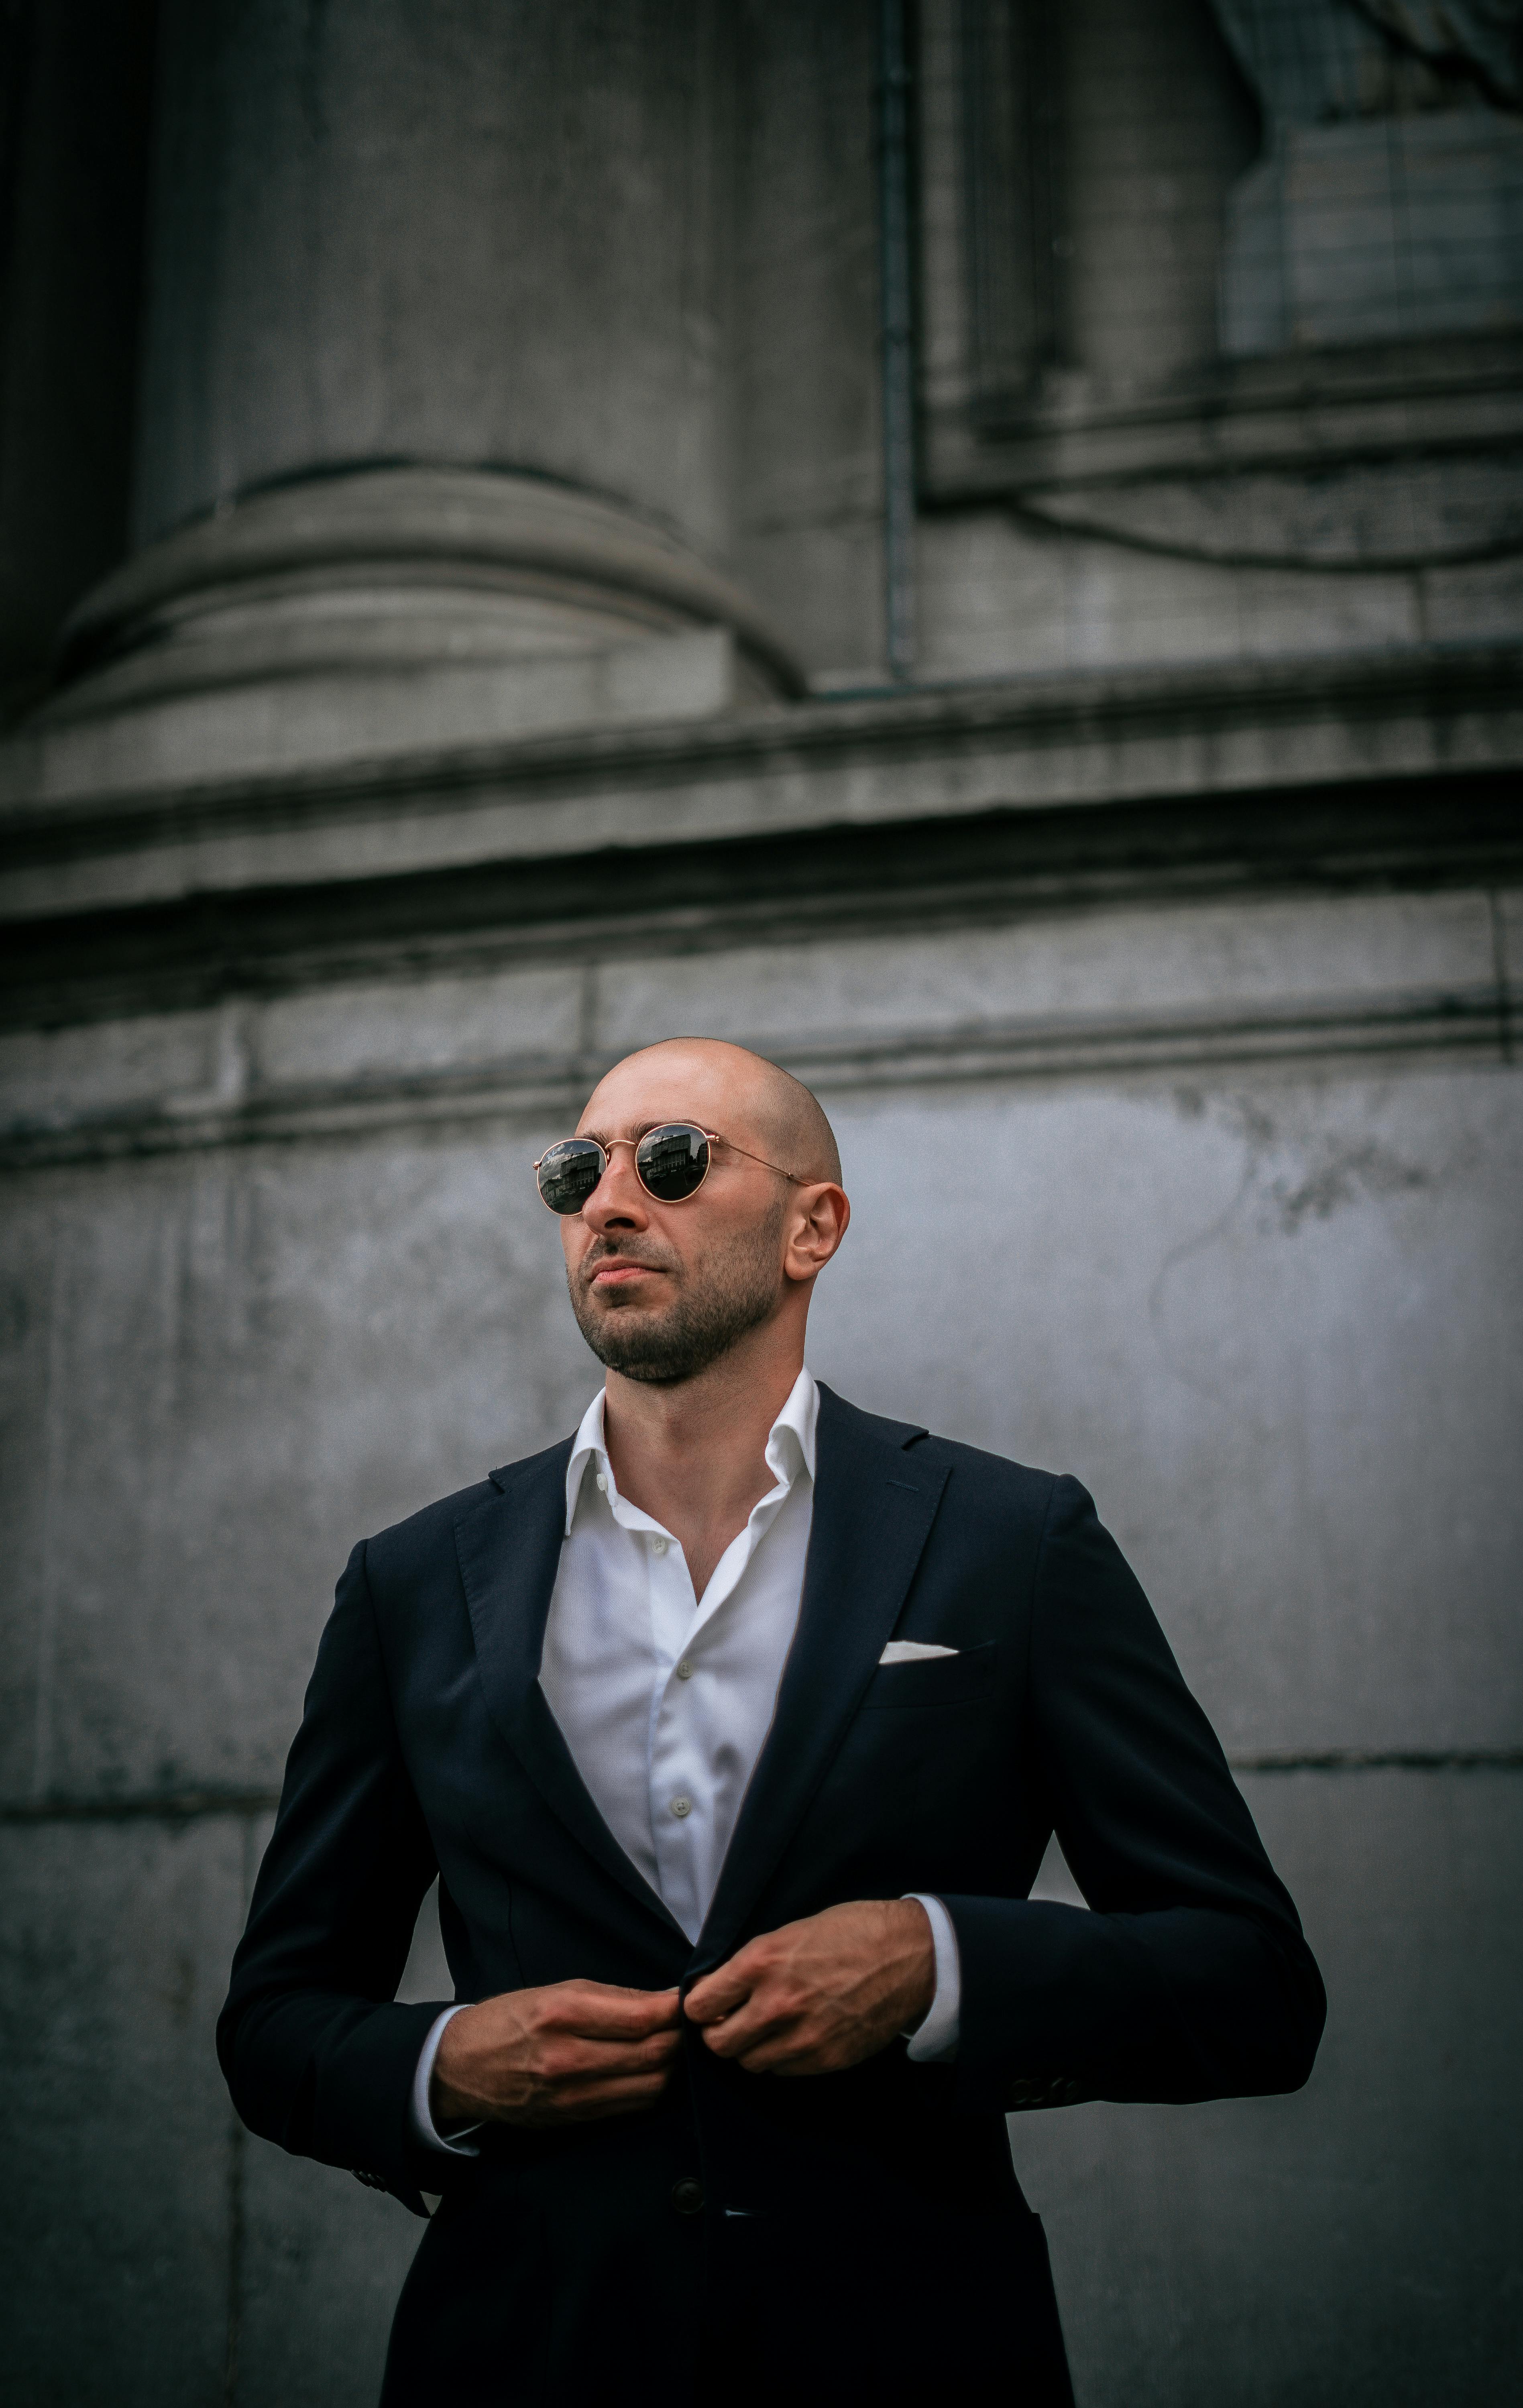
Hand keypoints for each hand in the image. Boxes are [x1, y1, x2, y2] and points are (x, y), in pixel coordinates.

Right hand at [432, 1979, 681, 2127]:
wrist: (461, 2068)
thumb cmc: (509, 2019)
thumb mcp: (556, 1990)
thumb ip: (612, 1998)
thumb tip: (664, 2000)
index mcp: (562, 2014)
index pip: (641, 2018)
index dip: (675, 2009)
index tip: (688, 1999)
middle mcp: (568, 2058)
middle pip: (652, 2054)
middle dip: (680, 2037)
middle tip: (690, 2023)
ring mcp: (572, 2096)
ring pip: (649, 2085)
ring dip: (672, 2065)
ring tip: (674, 2046)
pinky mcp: (574, 2119)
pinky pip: (631, 2106)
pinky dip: (652, 2087)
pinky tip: (654, 2070)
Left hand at [683, 1899, 935, 2077]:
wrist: (910, 1957)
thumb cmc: (852, 1932)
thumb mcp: (792, 1931)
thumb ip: (754, 1964)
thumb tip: (721, 1988)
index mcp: (762, 1962)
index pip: (700, 2004)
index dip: (700, 2005)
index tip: (707, 2004)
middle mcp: (776, 2004)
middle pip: (719, 2043)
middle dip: (719, 2033)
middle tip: (730, 2021)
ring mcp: (801, 2037)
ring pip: (748, 2062)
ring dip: (750, 2048)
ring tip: (766, 2029)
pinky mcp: (825, 2059)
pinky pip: (782, 2071)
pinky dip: (780, 2059)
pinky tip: (794, 2037)